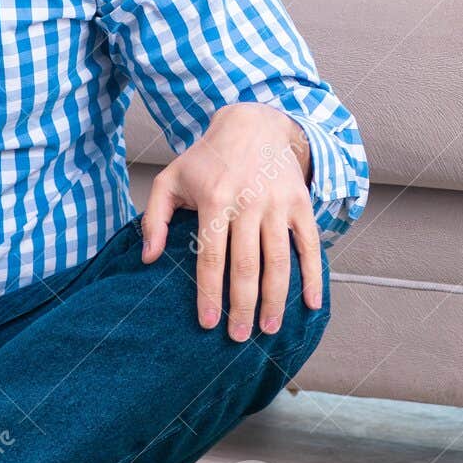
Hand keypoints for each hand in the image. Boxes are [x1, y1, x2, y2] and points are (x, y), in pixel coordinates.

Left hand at [140, 103, 323, 340]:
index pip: (211, 257)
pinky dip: (314, 276)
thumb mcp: (171, 179)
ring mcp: (278, 204)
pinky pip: (309, 245)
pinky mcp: (301, 203)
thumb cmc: (206, 159)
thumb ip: (153, 218)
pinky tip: (311, 303)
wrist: (253, 124)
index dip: (209, 293)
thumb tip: (148, 259)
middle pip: (246, 266)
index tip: (207, 324)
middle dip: (242, 306)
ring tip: (269, 329)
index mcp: (215, 200)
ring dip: (275, 299)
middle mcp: (249, 203)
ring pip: (278, 261)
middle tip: (238, 337)